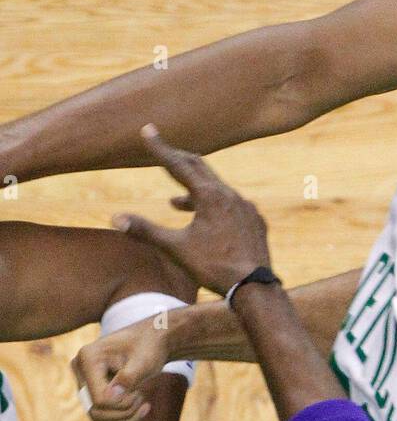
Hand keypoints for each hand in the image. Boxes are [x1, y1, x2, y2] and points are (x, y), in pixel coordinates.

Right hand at [72, 319, 171, 420]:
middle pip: (96, 413)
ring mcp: (83, 384)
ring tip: (143, 404)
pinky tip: (139, 411)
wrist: (150, 342)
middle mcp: (79, 370)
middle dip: (124, 413)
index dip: (123, 404)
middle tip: (142, 399)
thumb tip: (111, 397)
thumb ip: (129, 377)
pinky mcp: (91, 394)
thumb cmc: (148, 347)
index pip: (99, 400)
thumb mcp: (144, 361)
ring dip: (125, 420)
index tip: (140, 393)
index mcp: (87, 358)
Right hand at [110, 125, 270, 296]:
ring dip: (195, 191)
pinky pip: (234, 206)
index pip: (178, 164)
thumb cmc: (214, 268)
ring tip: (176, 203)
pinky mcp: (256, 222)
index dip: (159, 148)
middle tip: (163, 155)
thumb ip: (146, 231)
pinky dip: (217, 207)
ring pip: (218, 189)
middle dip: (178, 161)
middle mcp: (230, 195)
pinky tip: (211, 222)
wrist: (254, 288)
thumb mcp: (175, 249)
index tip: (147, 131)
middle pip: (200, 168)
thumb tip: (115, 218)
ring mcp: (246, 208)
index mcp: (209, 196)